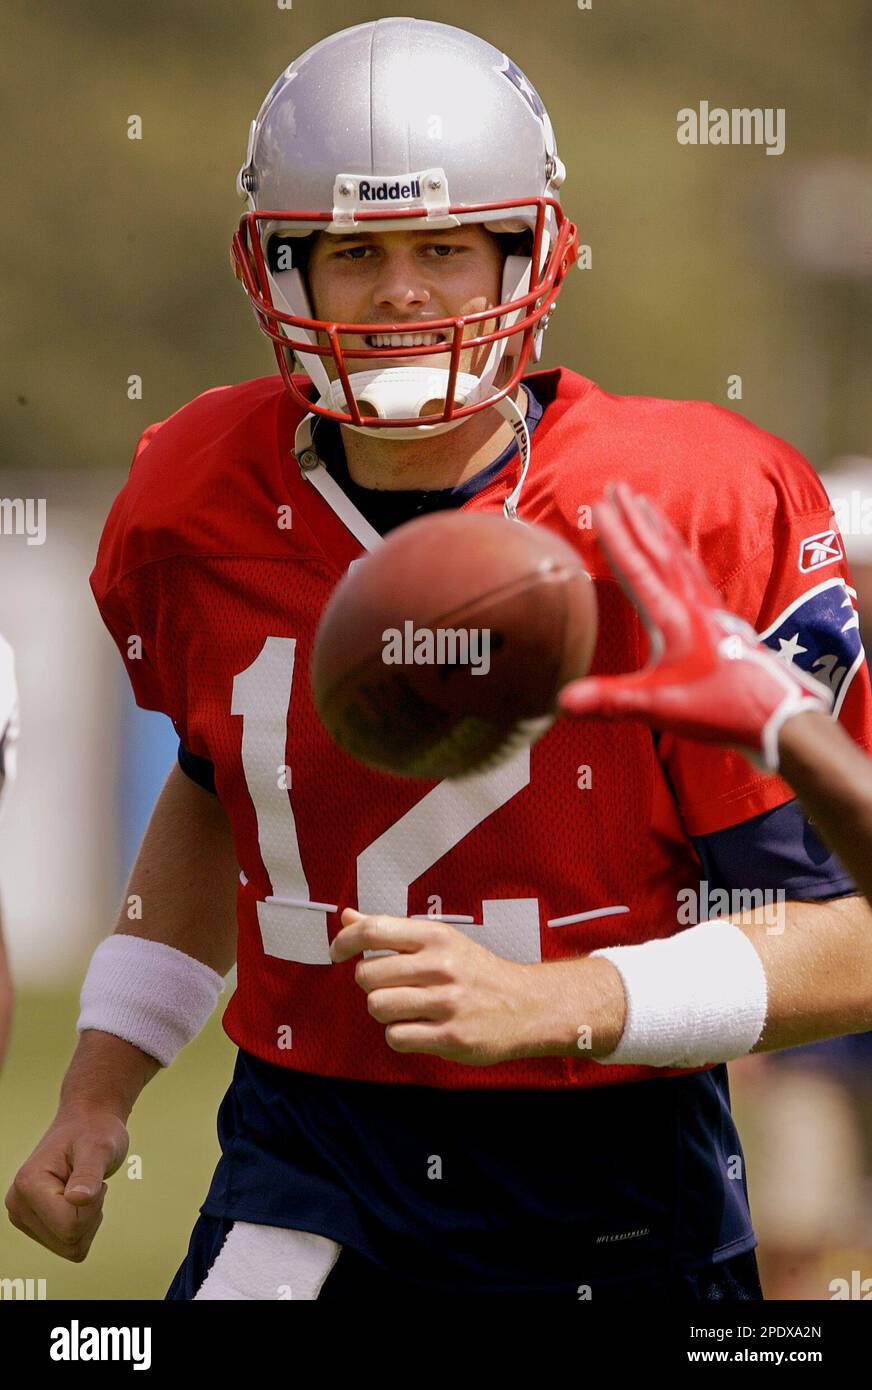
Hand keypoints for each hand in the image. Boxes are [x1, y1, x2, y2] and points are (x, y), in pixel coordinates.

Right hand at [5, 1107, 128, 1261]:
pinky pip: (70, 1246)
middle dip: (92, 1215)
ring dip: (88, 1221)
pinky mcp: (33, 1224)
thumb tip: (77, 1199)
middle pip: (70, 1241)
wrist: (86, 1124)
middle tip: (90, 1181)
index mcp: (27, 1185)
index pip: (70, 1226)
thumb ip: (89, 1173)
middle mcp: (17, 1205)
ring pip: (70, 1248)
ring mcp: (23, 1217)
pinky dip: (84, 1226)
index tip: (93, 1175)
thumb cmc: (95, 1131)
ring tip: (83, 1188)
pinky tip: (78, 1200)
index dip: (94, 1206)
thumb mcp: (99, 1147)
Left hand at [331, 909, 532, 1065]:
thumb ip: (391, 931)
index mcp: (436, 936)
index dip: (344, 941)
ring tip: (407, 1008)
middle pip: (368, 975)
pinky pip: (396, 1038)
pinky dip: (400, 1036)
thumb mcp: (439, 941)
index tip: (337, 952)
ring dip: (384, 1011)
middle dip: (371, 984)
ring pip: (378, 1007)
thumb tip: (347, 917)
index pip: (374, 930)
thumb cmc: (477, 972)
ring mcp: (446, 1003)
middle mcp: (440, 966)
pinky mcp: (451, 1037)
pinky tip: (419, 1029)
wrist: (528, 1005)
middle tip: (392, 986)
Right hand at [559, 482, 832, 769]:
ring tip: (643, 502)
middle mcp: (691, 603)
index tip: (598, 506)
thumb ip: (611, 700)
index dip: (615, 537)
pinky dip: (679, 549)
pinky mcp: (719, 616)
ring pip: (678, 555)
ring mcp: (708, 607)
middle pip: (658, 550)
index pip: (637, 568)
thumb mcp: (660, 706)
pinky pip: (693, 570)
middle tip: (616, 487)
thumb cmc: (720, 706)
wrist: (776, 714)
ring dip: (657, 527)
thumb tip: (562, 700)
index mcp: (673, 617)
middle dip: (634, 518)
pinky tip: (676, 547)